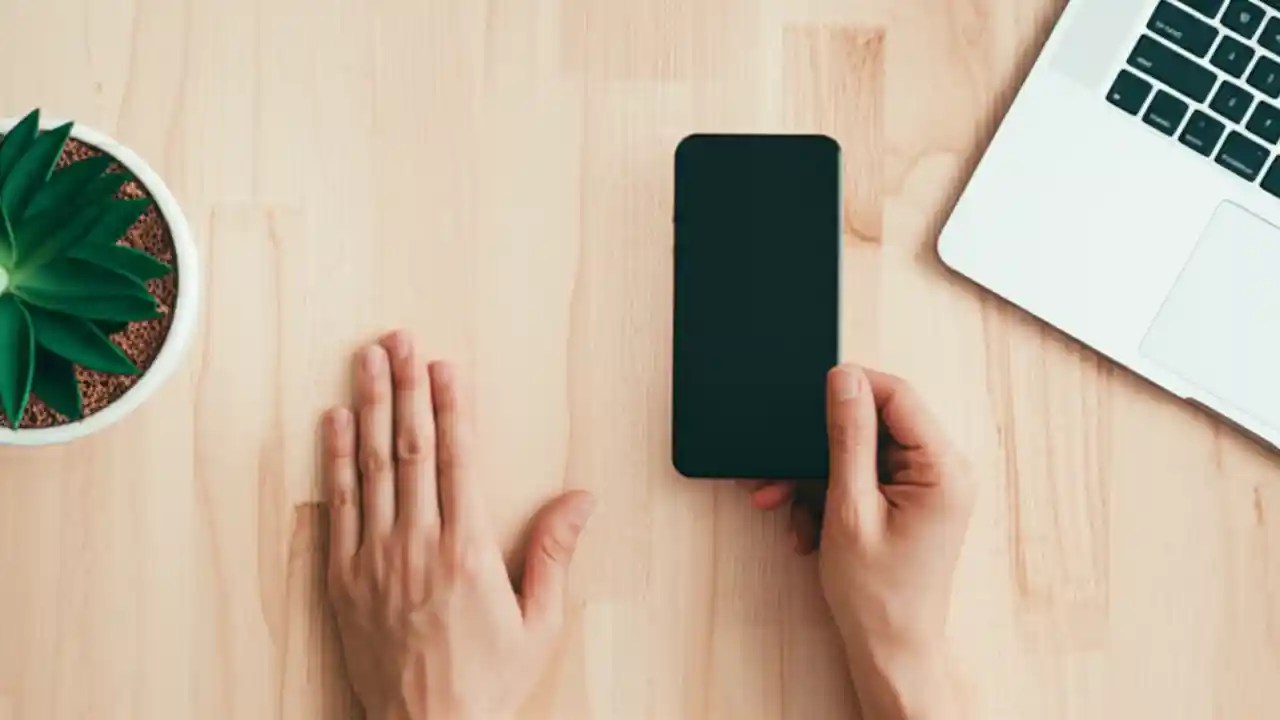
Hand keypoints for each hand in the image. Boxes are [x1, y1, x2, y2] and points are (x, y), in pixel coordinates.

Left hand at [324, 331, 595, 719]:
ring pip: (370, 467)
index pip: (457, 460)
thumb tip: (582, 500)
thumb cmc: (486, 683)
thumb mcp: (538, 624)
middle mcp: (417, 545)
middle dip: (405, 388)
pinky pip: (338, 507)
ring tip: (365, 361)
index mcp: (467, 551)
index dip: (450, 406)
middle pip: (410, 449)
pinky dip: (333, 461)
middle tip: (400, 340)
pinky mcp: (345, 579)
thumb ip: (554, 555)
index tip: (445, 367)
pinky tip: (332, 423)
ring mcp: (375, 560)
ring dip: (366, 408)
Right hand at [748, 365, 974, 718]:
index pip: (897, 395)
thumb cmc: (877, 594)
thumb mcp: (849, 509)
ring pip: (860, 451)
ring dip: (814, 476)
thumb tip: (843, 378)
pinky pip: (862, 475)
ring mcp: (927, 485)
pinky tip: (806, 526)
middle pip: (875, 422)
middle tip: (777, 468)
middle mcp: (944, 470)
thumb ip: (848, 438)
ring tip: (782, 504)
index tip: (804, 399)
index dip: (849, 389)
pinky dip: (827, 494)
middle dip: (819, 445)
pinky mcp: (909, 499)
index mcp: (942, 468)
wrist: (890, 650)